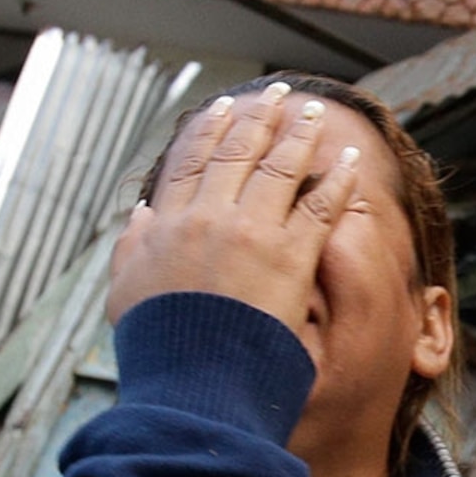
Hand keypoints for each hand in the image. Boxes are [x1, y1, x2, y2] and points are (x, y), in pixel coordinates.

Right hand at [107, 85, 363, 346]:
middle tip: (277, 93)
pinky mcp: (291, 255)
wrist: (191, 382)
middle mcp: (210, 218)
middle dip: (260, 117)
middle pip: (239, 152)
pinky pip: (319, 205)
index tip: (222, 108)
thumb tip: (141, 214)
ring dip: (300, 133)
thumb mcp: (126, 293)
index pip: (191, 163)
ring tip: (313, 111)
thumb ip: (130, 249)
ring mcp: (252, 233)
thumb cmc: (159, 346)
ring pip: (280, 167)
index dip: (209, 130)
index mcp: (169, 224)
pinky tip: (349, 159)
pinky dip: (336, 178)